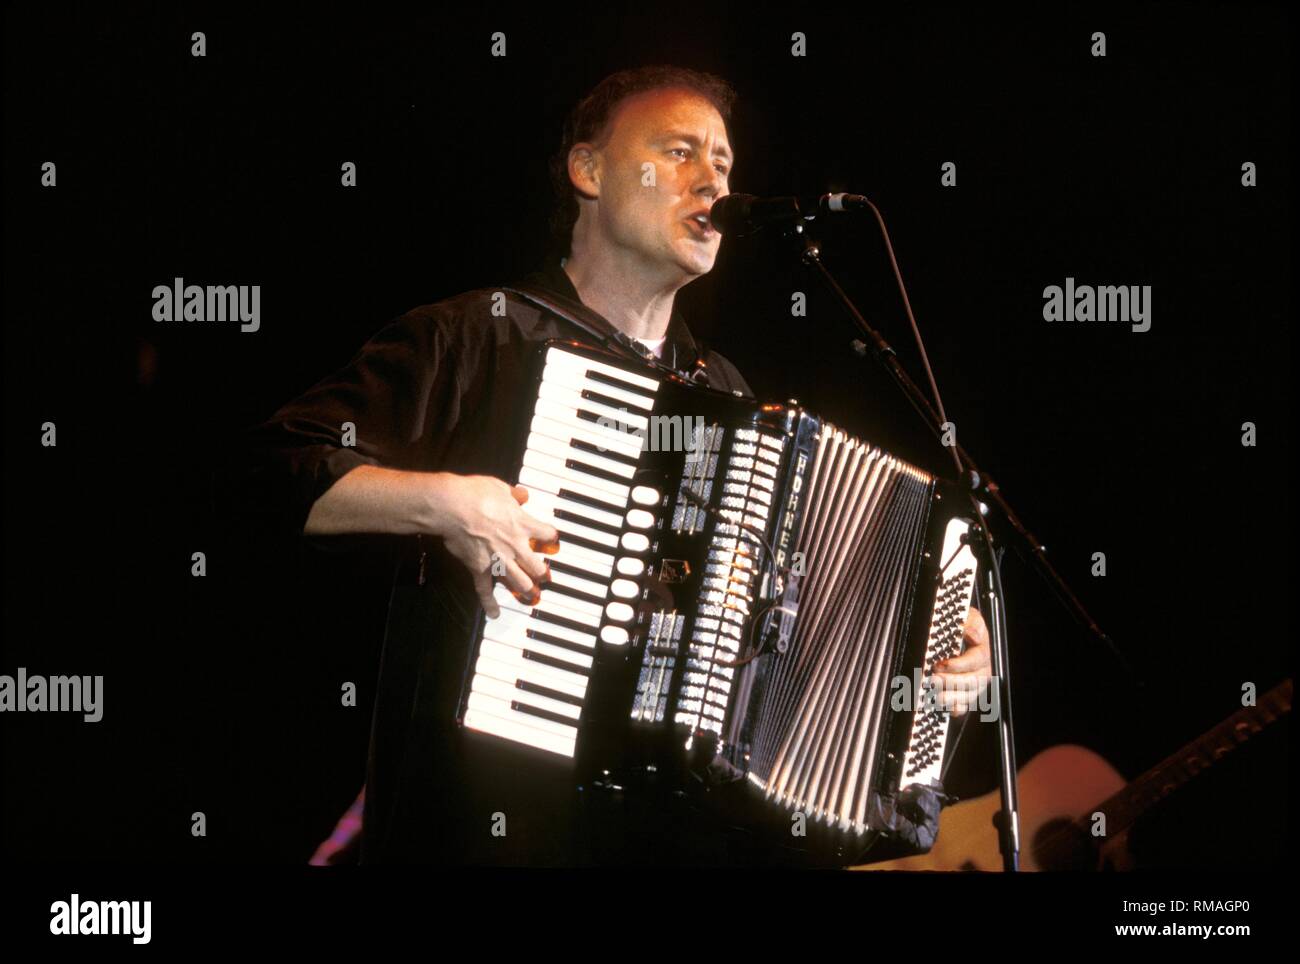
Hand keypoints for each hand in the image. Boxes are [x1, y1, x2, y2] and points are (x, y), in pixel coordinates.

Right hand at [425, 474, 559, 618]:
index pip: (547, 534)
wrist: (452, 506)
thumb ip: (513, 494)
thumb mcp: (499, 486)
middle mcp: (514, 545)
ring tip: (532, 595)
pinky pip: (485, 590)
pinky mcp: (479, 568)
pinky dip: (489, 603)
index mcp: (522, 524)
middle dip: (543, 573)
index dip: (551, 538)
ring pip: (519, 582)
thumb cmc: (475, 494)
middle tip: (545, 576)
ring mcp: (498, 559)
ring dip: (527, 589)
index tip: (551, 540)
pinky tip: (494, 613)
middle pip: (538, 566)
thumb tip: (521, 493)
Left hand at [931, 607, 991, 716]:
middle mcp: (982, 670)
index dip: (958, 664)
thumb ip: (971, 621)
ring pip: (969, 696)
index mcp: (983, 651)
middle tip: (933, 679)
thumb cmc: (963, 624)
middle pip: (973, 681)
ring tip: (936, 696)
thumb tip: (972, 634)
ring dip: (952, 697)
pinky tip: (944, 707)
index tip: (940, 664)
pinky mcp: (966, 695)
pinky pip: (964, 706)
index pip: (975, 661)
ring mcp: (975, 684)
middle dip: (952, 682)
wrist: (961, 633)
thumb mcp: (967, 616)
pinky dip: (955, 709)